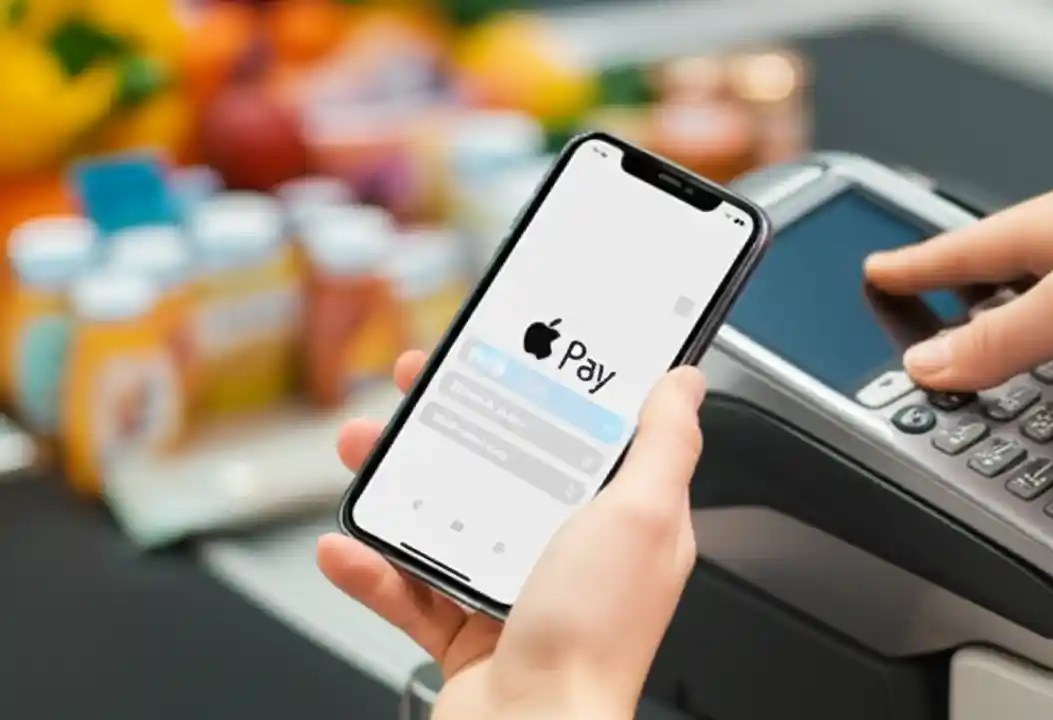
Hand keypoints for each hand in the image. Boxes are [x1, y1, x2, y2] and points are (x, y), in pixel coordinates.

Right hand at [318, 351, 705, 719]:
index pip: (584, 434)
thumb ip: (665, 445)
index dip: (546, 387)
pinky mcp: (467, 635)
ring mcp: (516, 593)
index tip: (506, 352)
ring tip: (362, 453)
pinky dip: (373, 569)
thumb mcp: (642, 518)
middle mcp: (572, 555)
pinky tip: (345, 547)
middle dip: (452, 426)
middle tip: (412, 391)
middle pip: (506, 468)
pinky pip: (411, 590)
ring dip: (399, 484)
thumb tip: (685, 384)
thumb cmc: (593, 639)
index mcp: (623, 522)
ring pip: (450, 520)